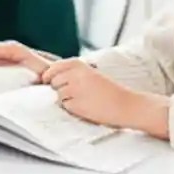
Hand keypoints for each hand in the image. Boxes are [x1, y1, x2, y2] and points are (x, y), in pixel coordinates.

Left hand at [39, 59, 168, 137]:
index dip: (50, 76)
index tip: (50, 81)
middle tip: (75, 93)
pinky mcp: (76, 104)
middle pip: (52, 82)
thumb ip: (72, 72)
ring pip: (58, 95)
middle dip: (59, 88)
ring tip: (84, 100)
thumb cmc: (108, 90)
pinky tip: (86, 107)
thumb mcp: (90, 73)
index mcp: (78, 64)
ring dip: (67, 99)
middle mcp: (74, 74)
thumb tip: (47, 76)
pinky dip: (72, 108)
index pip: (52, 68)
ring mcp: (74, 90)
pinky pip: (65, 106)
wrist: (126, 104)